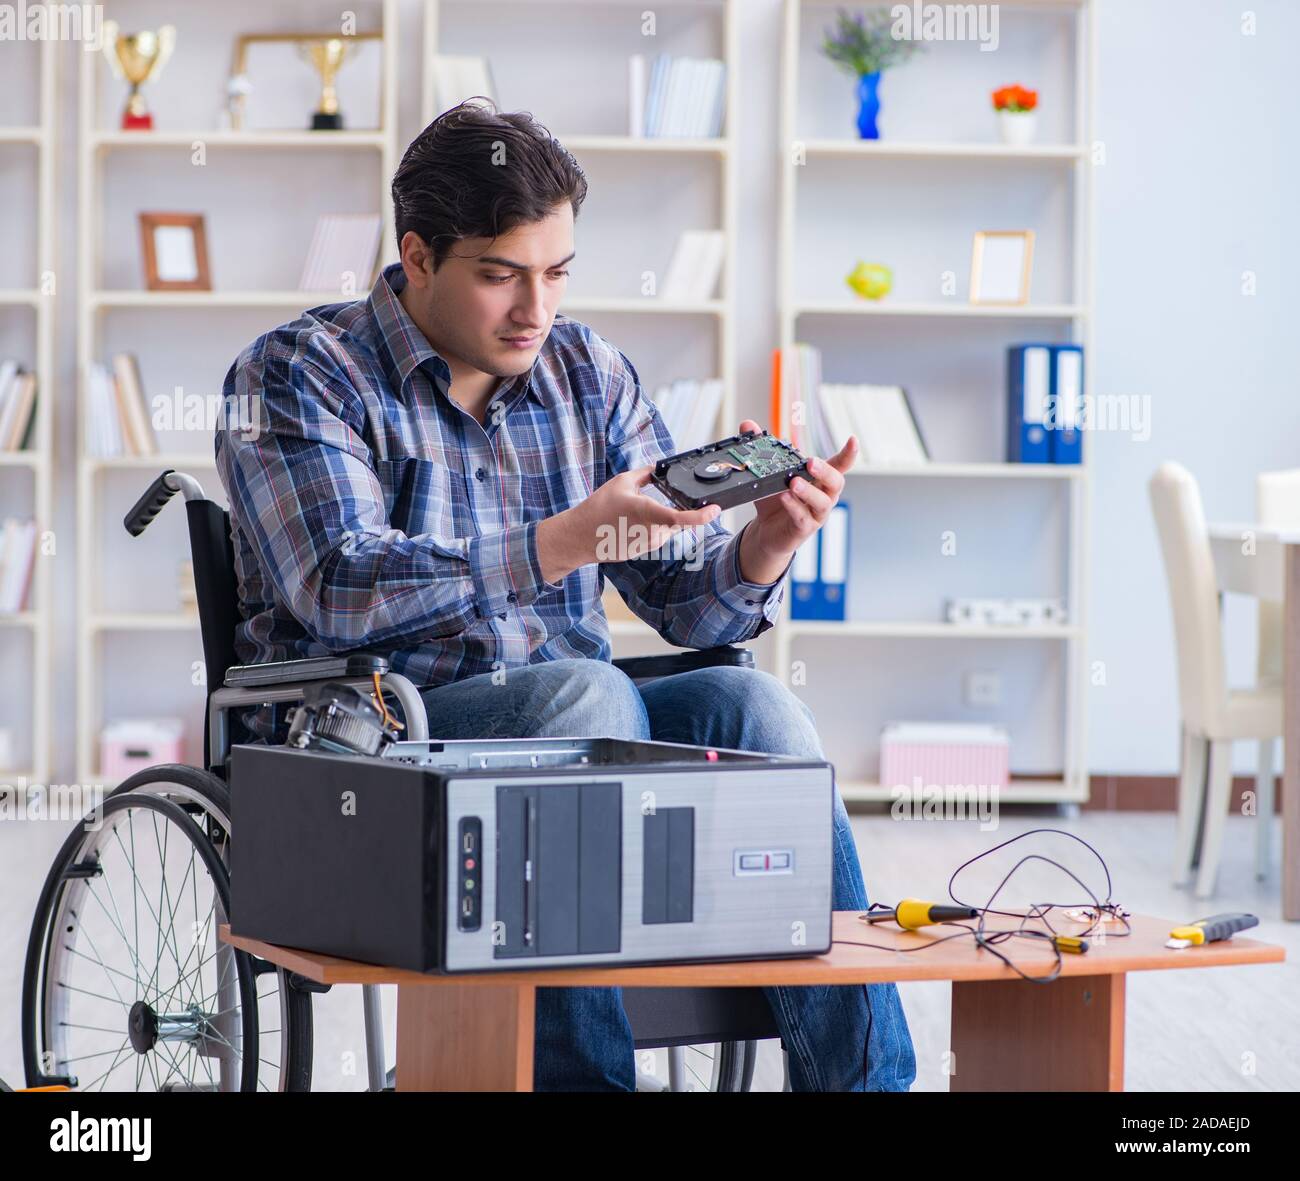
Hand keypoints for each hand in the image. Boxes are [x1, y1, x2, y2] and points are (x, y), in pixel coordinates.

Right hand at [537, 464, 719, 582]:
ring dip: (659, 517)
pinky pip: (657, 535)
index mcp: (649, 513)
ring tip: (630, 513)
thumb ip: (646, 473)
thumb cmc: (599, 508)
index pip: (682, 518)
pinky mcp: (645, 551)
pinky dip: (650, 527)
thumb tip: (661, 467)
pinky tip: (629, 524)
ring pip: (667, 527)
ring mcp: (649, 544)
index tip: (715, 510)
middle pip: (676, 518)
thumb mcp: (622, 482)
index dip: (702, 516)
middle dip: (673, 507)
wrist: (580, 537)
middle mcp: (653, 532)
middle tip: (647, 501)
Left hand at [736, 419, 857, 584]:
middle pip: (836, 482)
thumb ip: (761, 449)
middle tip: (810, 463)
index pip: (839, 465)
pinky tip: (784, 498)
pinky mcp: (803, 528)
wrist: (767, 531)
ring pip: (822, 502)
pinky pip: (803, 518)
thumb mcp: (767, 473)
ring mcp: (815, 513)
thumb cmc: (775, 500)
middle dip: (825, 471)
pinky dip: (794, 507)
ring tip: (794, 483)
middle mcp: (823, 495)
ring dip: (809, 491)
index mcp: (819, 479)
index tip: (853, 440)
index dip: (849, 454)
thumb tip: (748, 425)